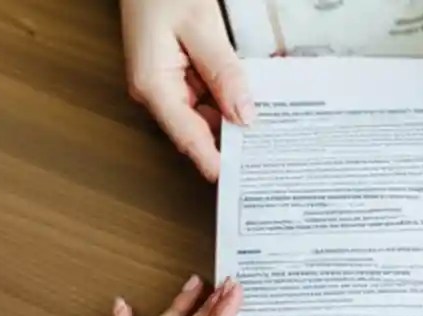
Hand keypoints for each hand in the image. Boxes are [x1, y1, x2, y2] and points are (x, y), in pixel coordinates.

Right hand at [120, 0, 253, 180]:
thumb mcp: (201, 26)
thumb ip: (224, 72)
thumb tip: (244, 115)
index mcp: (153, 86)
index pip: (188, 137)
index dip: (214, 161)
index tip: (238, 181)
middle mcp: (157, 92)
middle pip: (200, 129)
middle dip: (233, 141)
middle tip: (269, 156)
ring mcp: (167, 84)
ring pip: (207, 114)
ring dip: (234, 118)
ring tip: (270, 130)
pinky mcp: (177, 74)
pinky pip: (207, 95)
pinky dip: (229, 98)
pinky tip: (252, 100)